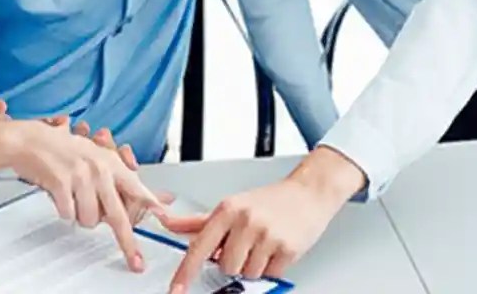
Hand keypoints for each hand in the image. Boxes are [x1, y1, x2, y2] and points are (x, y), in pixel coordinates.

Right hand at [4, 119, 167, 271]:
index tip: (165, 217)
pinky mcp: (61, 183)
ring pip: (89, 220)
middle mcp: (99, 169)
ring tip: (75, 200)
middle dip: (127, 242)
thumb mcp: (95, 158)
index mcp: (110, 163)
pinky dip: (64, 211)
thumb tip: (149, 198)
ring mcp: (80, 176)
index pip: (136, 188)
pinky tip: (60, 197)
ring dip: (82, 217)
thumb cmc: (62, 149)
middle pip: (117, 215)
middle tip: (135, 261)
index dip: (152, 205)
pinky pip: (68, 214)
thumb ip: (118, 179)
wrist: (30, 141)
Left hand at [161, 179, 337, 290]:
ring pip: (248, 274)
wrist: (308, 192)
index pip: (199, 247)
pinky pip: (270, 275)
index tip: (176, 289)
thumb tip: (168, 225)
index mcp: (228, 210)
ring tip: (264, 244)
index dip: (185, 272)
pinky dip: (272, 267)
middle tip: (247, 244)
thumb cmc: (269, 200)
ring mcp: (267, 235)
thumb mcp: (231, 206)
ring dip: (254, 265)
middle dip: (234, 262)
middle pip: (225, 267)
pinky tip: (276, 248)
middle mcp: (246, 221)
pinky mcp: (287, 249)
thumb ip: (197, 221)